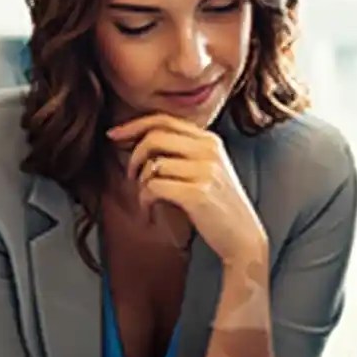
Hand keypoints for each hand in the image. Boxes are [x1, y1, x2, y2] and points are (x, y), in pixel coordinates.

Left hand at [108, 114, 266, 266]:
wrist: (243, 237)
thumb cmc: (219, 207)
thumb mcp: (209, 170)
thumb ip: (184, 152)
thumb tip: (142, 142)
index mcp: (210, 140)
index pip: (164, 119)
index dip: (134, 125)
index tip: (114, 135)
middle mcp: (209, 150)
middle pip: (154, 137)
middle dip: (133, 155)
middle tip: (130, 175)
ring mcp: (205, 171)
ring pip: (152, 164)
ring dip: (140, 183)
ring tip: (146, 198)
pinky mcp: (197, 193)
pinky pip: (154, 187)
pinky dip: (144, 200)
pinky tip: (149, 211)